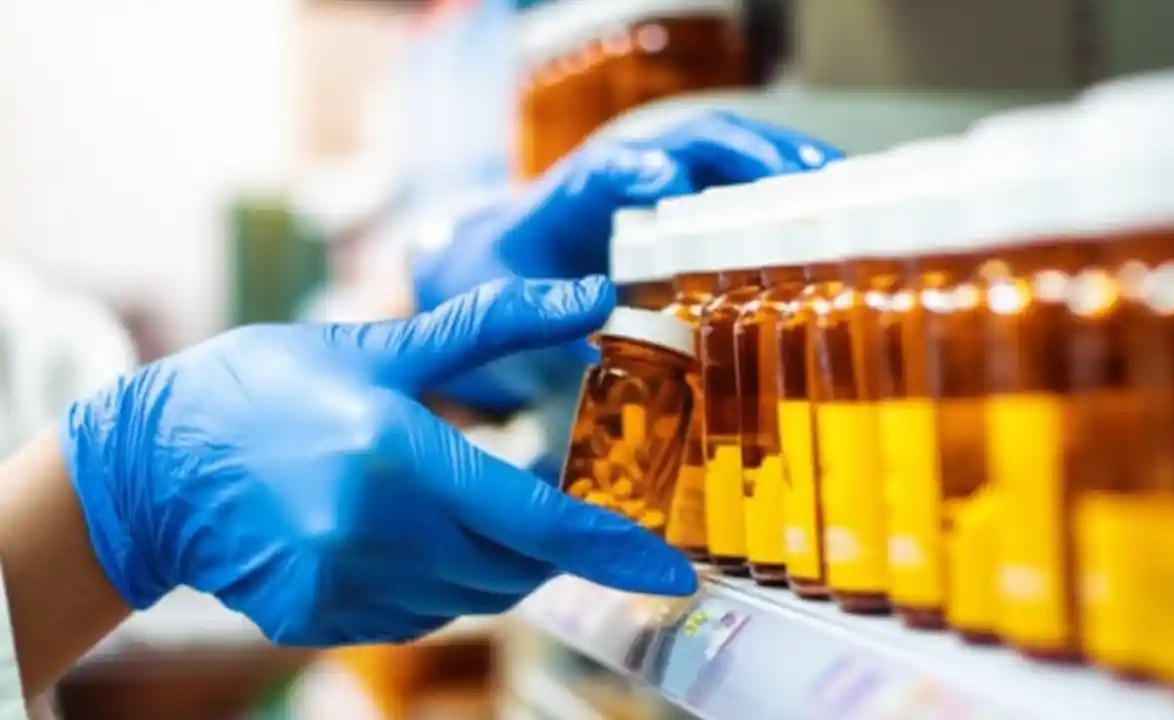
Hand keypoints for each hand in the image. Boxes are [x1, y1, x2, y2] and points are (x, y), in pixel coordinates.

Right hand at [60, 276, 695, 645]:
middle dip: (546, 541)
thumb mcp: (382, 345)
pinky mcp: (320, 619)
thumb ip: (495, 324)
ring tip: (455, 503)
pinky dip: (438, 582)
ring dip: (491, 559)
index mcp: (399, 461)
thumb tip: (593, 294)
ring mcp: (345, 589)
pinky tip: (402, 534)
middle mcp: (377, 538)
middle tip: (540, 496)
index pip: (538, 522)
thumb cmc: (268, 385)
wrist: (151, 461)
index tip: (674, 575)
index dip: (614, 551)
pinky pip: (419, 616)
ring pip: (472, 596)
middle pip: (514, 567)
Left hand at [412, 110, 843, 308]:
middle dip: (744, 157)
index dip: (643, 171)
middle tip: (798, 184)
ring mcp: (660, 176)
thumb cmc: (498, 280)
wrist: (499, 255)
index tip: (671, 185)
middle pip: (690, 142)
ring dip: (778, 161)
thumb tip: (590, 337)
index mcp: (573, 193)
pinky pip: (738, 175)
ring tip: (833, 185)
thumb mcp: (498, 302)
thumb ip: (532, 318)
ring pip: (725, 149)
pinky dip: (781, 181)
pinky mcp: (685, 196)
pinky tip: (827, 201)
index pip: (611, 168)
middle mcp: (625, 172)